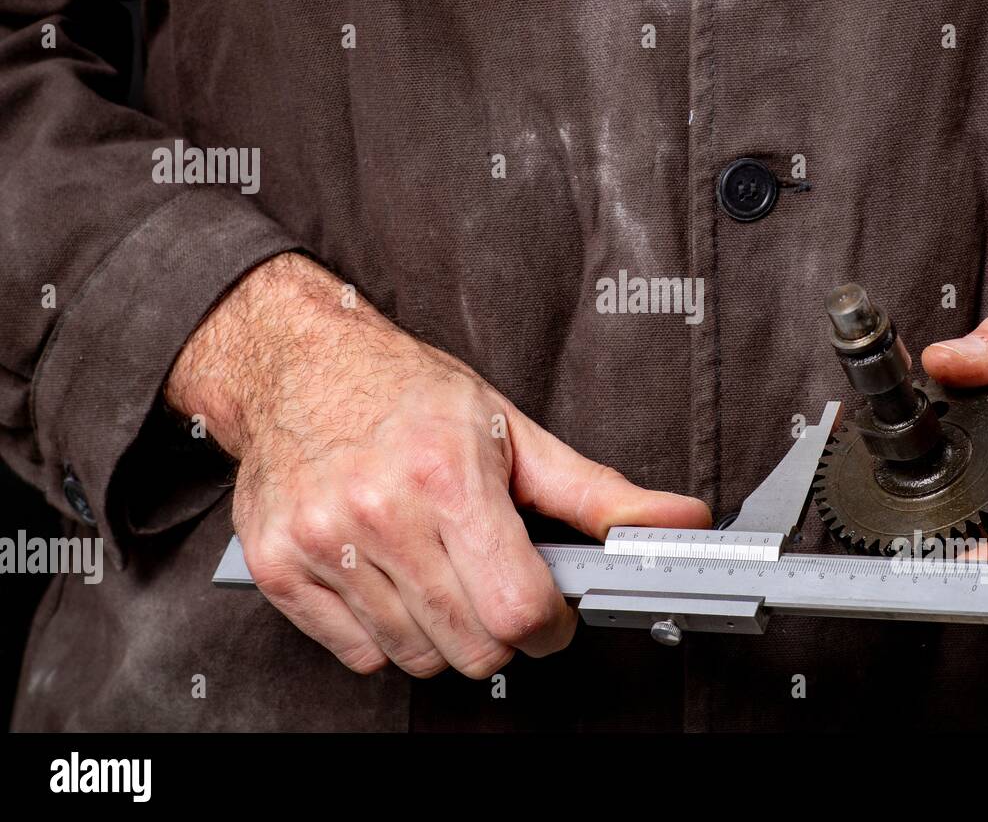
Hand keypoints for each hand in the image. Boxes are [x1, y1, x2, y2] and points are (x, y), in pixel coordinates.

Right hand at [166, 253, 709, 676]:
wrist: (299, 364)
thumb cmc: (407, 393)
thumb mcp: (513, 431)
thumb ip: (597, 492)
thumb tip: (677, 521)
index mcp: (448, 475)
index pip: (518, 608)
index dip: (550, 625)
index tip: (550, 612)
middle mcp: (379, 511)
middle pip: (473, 647)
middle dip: (502, 631)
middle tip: (494, 583)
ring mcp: (323, 543)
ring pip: (416, 656)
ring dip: (444, 631)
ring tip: (438, 569)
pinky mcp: (278, 568)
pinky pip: (357, 654)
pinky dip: (385, 634)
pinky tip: (390, 579)